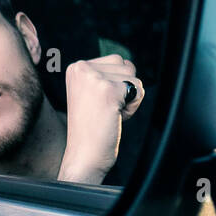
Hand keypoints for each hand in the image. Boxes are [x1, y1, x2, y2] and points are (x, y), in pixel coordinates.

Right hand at [57, 55, 143, 184]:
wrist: (84, 154)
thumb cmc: (93, 127)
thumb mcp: (93, 92)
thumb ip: (107, 74)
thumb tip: (128, 62)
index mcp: (76, 67)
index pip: (116, 60)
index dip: (117, 84)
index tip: (99, 103)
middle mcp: (81, 68)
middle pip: (126, 66)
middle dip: (125, 90)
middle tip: (105, 110)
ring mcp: (94, 78)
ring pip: (134, 77)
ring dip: (129, 99)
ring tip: (109, 114)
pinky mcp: (108, 91)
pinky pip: (138, 91)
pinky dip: (133, 107)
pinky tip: (115, 117)